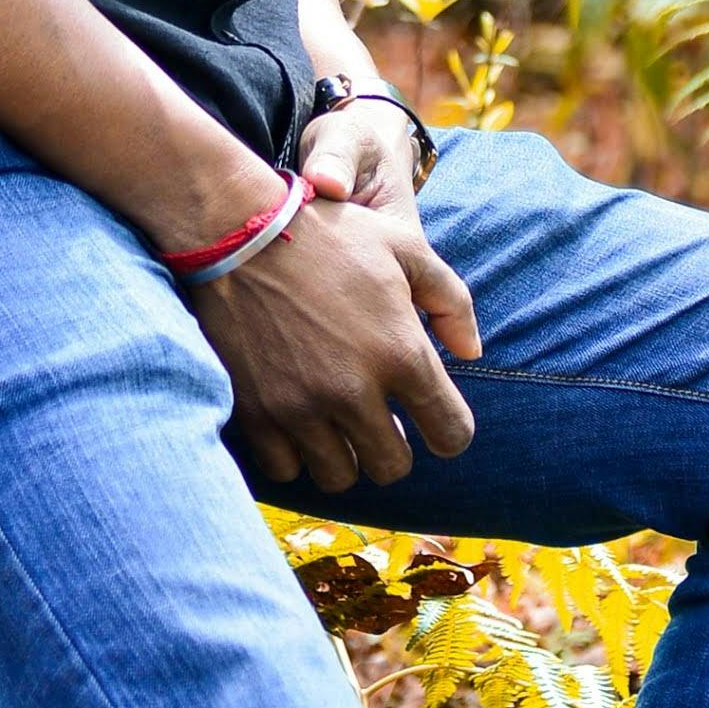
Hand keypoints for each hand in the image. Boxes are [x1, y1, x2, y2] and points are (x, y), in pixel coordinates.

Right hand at [196, 161, 479, 490]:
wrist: (236, 230)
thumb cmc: (328, 233)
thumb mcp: (405, 247)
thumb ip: (452, 302)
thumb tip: (472, 352)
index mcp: (400, 352)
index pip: (451, 434)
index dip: (449, 432)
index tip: (435, 421)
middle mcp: (353, 390)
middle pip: (393, 467)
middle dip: (394, 447)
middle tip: (380, 420)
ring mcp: (301, 406)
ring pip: (339, 476)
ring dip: (344, 455)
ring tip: (337, 424)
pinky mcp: (255, 412)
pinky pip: (286, 469)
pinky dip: (294, 454)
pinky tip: (297, 424)